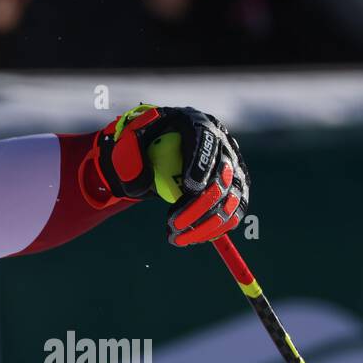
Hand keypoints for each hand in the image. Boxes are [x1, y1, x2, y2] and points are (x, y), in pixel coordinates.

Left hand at [90, 104, 249, 245]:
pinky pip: (233, 214)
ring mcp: (233, 169)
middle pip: (224, 175)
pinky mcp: (235, 190)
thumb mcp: (127, 144)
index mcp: (196, 123)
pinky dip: (215, 230)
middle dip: (201, 205)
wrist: (155, 155)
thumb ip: (129, 158)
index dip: (202, 165)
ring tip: (177, 237)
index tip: (188, 188)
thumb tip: (142, 185)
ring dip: (206, 224)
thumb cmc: (141, 146)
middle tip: (174, 224)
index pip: (208, 142)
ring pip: (231, 200)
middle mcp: (223, 144)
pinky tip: (191, 239)